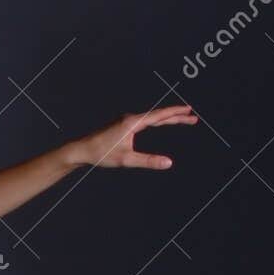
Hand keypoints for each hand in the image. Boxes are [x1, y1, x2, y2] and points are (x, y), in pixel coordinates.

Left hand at [68, 104, 197, 168]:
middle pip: (158, 115)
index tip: (190, 111)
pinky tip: (159, 123)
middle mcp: (130, 118)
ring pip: (151, 118)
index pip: (159, 116)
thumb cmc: (101, 154)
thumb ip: (148, 161)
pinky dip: (156, 121)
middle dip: (176, 116)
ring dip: (167, 118)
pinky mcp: (121, 125)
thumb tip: (169, 163)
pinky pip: (144, 121)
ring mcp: (125, 120)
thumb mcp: (126, 160)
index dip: (176, 113)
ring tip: (181, 119)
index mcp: (132, 123)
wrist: (80, 150)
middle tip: (193, 117)